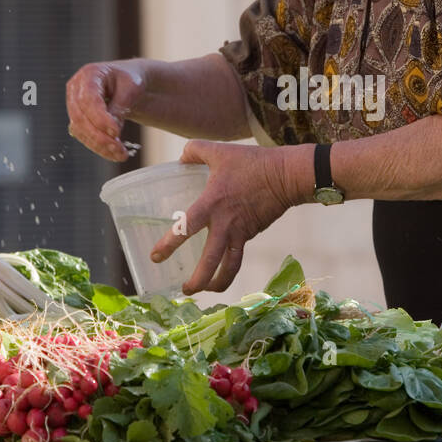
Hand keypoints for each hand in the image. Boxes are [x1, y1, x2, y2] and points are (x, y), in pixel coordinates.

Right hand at [65, 60, 145, 160]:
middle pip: (80, 117)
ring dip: (99, 146)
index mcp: (89, 75)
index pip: (88, 99)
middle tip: (119, 149)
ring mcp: (74, 105)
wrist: (128, 84)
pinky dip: (99, 147)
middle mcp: (76, 89)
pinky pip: (84, 136)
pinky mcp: (78, 120)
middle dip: (99, 137)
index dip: (100, 118)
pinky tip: (114, 154)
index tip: (116, 132)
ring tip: (120, 155)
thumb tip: (112, 132)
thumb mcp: (132, 88)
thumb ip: (120, 107)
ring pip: (80, 130)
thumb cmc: (130, 81)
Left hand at [151, 140, 308, 293]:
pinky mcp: (251, 234)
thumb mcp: (219, 151)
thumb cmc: (252, 162)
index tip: (156, 257)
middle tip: (184, 290)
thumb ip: (195, 150)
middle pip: (210, 260)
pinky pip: (238, 257)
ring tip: (203, 291)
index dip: (169, 244)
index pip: (185, 228)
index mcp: (211, 203)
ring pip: (229, 267)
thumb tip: (181, 157)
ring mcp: (240, 232)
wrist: (286, 175)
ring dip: (216, 283)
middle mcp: (224, 223)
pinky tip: (221, 272)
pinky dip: (229, 269)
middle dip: (197, 279)